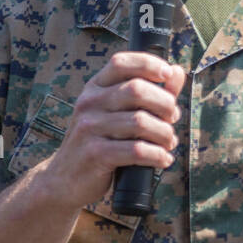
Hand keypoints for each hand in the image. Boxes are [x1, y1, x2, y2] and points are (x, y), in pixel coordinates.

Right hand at [42, 51, 186, 207]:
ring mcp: (89, 127)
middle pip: (137, 89)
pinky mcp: (95, 154)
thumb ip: (151, 92)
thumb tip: (177, 72)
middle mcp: (89, 103)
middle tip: (172, 118)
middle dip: (165, 104)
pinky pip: (137, 150)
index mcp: (95, 88)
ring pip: (141, 121)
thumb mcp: (119, 112)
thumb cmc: (100, 142)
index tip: (167, 73)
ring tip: (169, 143)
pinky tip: (163, 159)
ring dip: (165, 134)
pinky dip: (157, 155)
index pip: (121, 63)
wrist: (65, 180)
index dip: (148, 63)